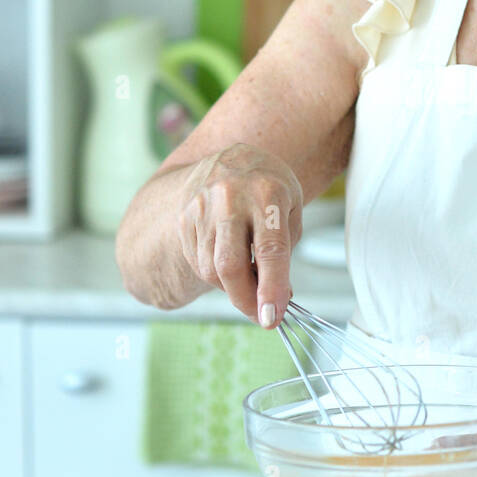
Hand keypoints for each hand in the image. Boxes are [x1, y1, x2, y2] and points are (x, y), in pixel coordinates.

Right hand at [176, 143, 302, 327]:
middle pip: (230, 265)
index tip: (272, 318)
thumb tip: (276, 298)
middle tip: (262, 317)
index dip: (271, 288)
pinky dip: (218, 274)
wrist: (230, 158)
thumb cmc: (269, 187)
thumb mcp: (291, 206)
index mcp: (267, 192)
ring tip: (251, 279)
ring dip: (233, 287)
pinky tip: (232, 261)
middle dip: (245, 300)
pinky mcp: (184, 218)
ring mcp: (202, 207)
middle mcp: (231, 198)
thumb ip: (285, 248)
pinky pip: (199, 262)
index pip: (270, 249)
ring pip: (212, 269)